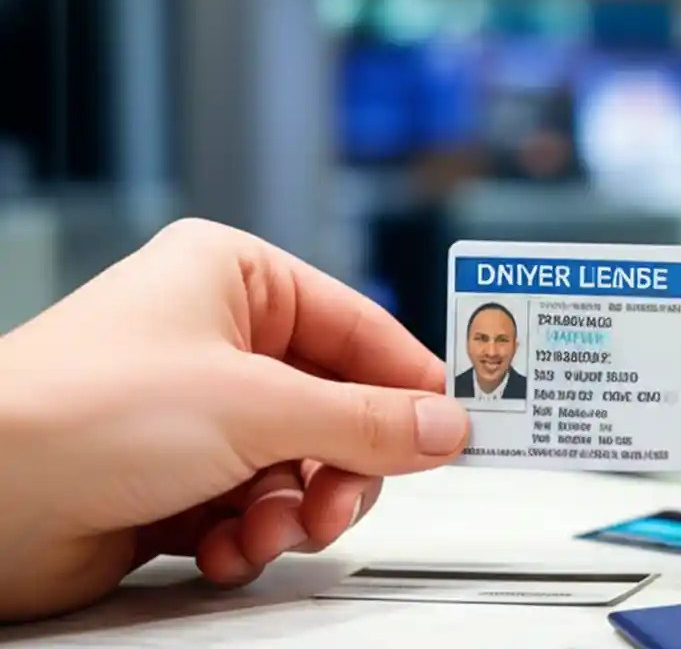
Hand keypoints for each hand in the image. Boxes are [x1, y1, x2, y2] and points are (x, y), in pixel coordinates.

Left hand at [0, 219, 468, 621]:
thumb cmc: (80, 410)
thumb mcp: (257, 407)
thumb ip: (367, 422)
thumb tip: (446, 427)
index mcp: (235, 279)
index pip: (359, 328)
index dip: (410, 381)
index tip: (456, 427)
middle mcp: (217, 339)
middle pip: (337, 407)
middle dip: (343, 466)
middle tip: (342, 501)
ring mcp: (196, 411)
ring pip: (301, 466)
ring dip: (296, 509)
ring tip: (270, 529)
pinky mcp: (175, 476)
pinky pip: (256, 506)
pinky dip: (253, 534)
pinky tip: (227, 545)